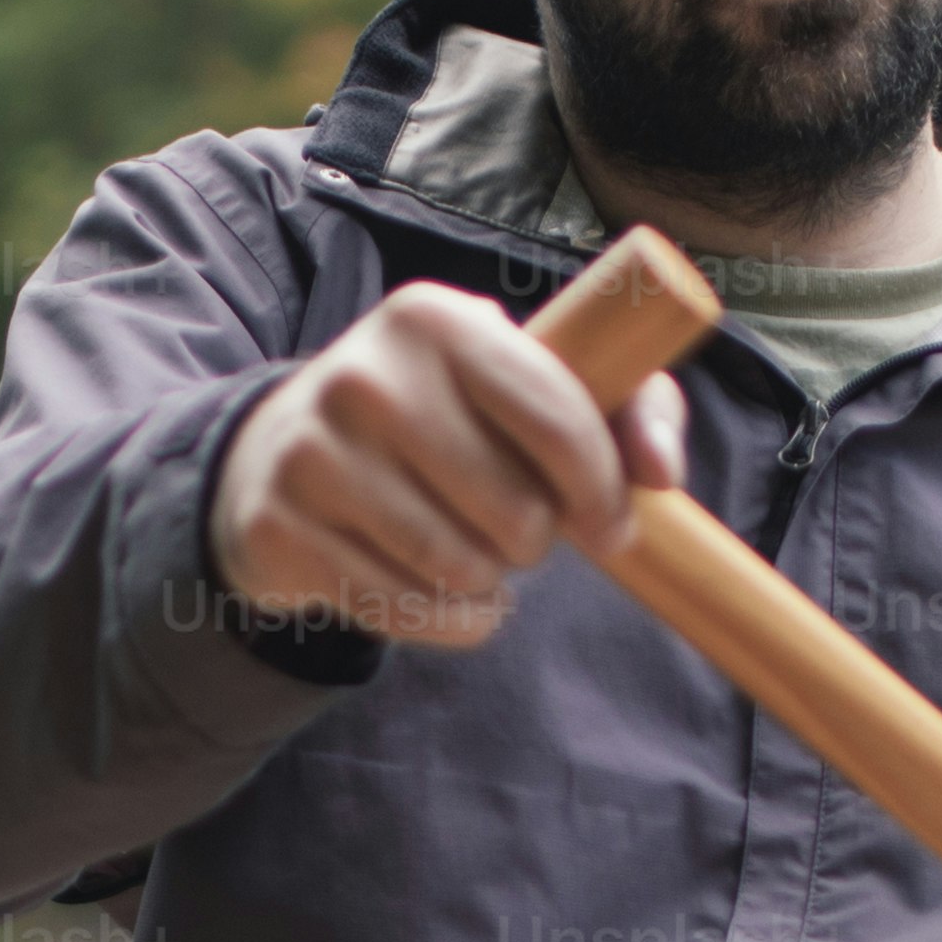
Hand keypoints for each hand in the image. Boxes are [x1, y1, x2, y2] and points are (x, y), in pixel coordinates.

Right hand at [208, 281, 690, 650]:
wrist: (281, 453)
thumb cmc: (442, 419)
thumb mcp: (527, 383)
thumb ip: (628, 407)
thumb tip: (661, 474)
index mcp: (435, 320)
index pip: (555, 414)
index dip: (601, 486)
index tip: (610, 524)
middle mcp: (365, 377)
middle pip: (513, 511)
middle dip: (534, 540)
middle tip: (513, 528)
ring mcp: (312, 453)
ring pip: (459, 569)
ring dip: (487, 583)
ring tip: (471, 555)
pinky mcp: (279, 528)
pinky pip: (405, 611)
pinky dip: (443, 620)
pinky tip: (431, 588)